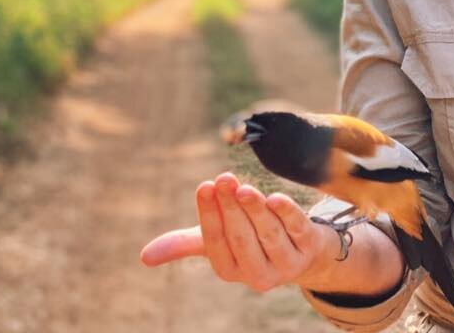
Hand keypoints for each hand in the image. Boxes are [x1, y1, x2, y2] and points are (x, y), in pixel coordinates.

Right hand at [140, 172, 339, 292]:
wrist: (306, 249)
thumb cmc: (253, 239)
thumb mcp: (222, 240)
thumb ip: (187, 244)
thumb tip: (144, 257)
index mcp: (231, 270)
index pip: (216, 243)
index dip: (209, 215)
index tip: (204, 186)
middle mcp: (257, 275)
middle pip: (241, 238)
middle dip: (230, 208)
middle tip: (223, 178)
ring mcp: (286, 265)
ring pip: (268, 234)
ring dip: (254, 209)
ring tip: (243, 186)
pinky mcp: (309, 248)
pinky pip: (297, 230)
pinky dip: (286, 214)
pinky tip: (276, 197)